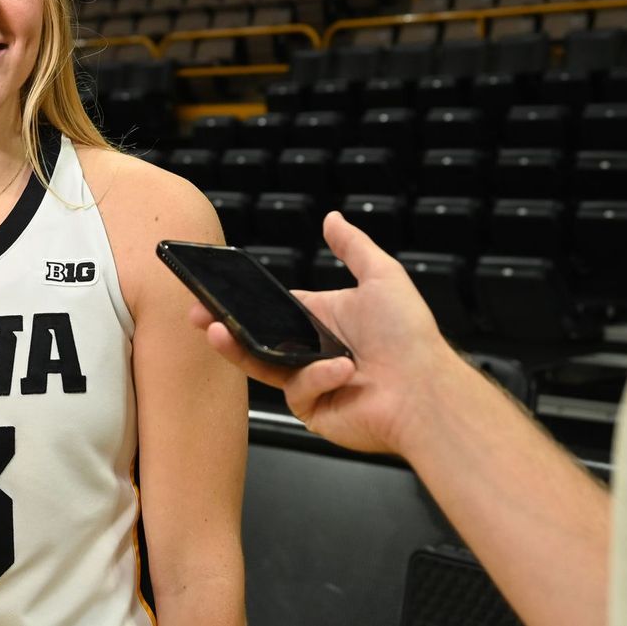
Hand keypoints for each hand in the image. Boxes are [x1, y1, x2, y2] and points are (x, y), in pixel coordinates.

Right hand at [189, 211, 467, 456]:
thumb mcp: (382, 277)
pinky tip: (344, 372)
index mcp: (321, 320)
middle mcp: (311, 351)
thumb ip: (353, 246)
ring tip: (217, 333)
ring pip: (262, 365)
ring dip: (238, 349)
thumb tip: (332, 218)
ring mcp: (310, 382)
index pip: (271, 308)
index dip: (241, 301)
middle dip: (224, 327)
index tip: (213, 291)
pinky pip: (297, 390)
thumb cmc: (410, 337)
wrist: (427, 391)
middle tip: (198, 314)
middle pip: (256, 337)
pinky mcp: (313, 410)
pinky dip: (317, 377)